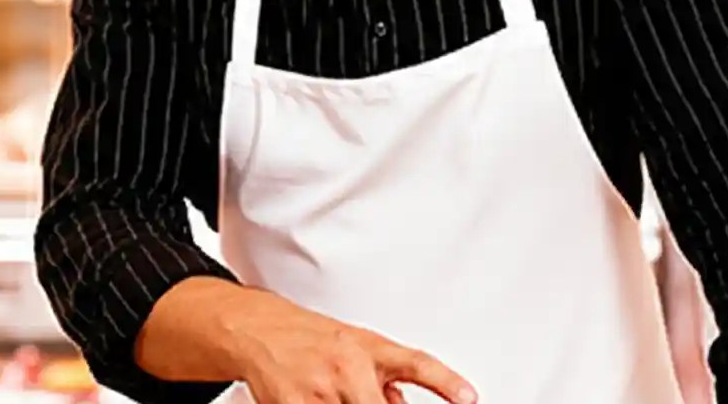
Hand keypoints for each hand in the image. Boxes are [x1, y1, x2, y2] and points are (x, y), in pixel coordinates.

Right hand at [135, 278, 476, 403]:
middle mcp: (347, 367)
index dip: (446, 382)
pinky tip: (314, 398)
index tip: (468, 397)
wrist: (258, 330)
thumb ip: (385, 380)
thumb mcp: (356, 348)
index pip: (416, 364)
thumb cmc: (311, 339)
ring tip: (331, 394)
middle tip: (375, 400)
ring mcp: (319, 390)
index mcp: (368, 349)